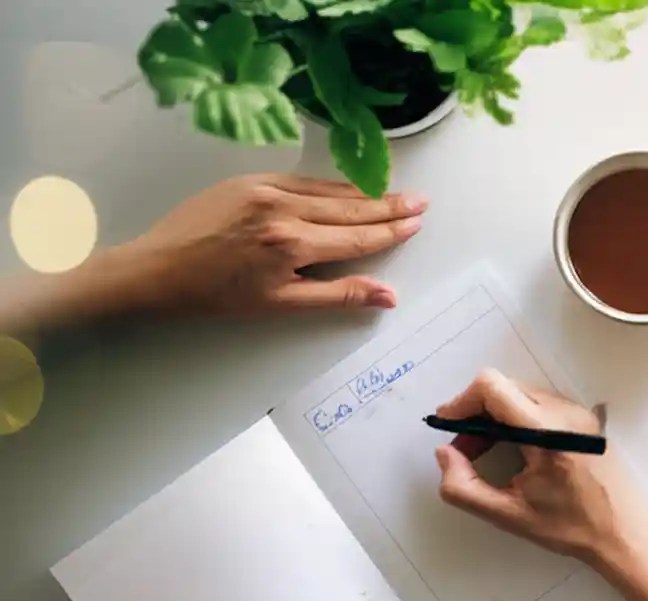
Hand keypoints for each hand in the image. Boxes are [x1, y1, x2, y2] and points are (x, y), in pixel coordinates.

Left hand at [99, 174, 425, 315]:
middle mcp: (284, 209)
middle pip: (349, 208)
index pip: (356, 237)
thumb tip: (388, 295)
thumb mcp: (280, 304)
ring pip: (328, 191)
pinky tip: (346, 188)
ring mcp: (266, 189)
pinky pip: (301, 181)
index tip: (416, 223)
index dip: (389, 231)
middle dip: (388, 206)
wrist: (158, 268)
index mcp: (292, 244)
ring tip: (394, 193)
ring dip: (363, 193)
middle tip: (420, 201)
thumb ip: (338, 296)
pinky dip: (329, 186)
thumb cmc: (217, 295)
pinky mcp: (250, 180)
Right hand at [433, 370, 647, 568]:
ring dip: (495, 416)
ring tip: (485, 452)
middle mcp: (563, 412)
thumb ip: (464, 487)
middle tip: (464, 450)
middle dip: (475, 413)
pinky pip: (540, 404)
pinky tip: (513, 450)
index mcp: (545, 431)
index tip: (447, 426)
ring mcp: (577, 412)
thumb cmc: (571, 527)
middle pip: (504, 387)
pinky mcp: (584, 418)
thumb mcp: (508, 516)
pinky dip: (516, 418)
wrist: (626, 532)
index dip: (461, 402)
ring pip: (521, 394)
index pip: (492, 387)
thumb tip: (444, 453)